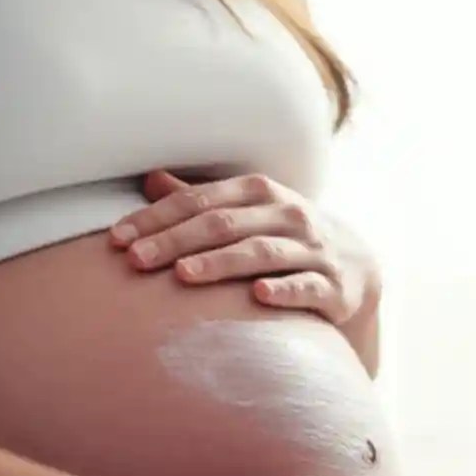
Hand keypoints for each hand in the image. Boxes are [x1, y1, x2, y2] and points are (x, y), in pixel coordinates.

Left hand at [110, 170, 381, 325]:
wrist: (358, 267)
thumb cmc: (286, 237)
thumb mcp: (248, 212)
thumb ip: (202, 200)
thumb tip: (148, 178)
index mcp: (260, 192)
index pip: (200, 201)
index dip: (157, 217)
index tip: (117, 238)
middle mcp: (289, 215)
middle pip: (225, 225)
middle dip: (176, 241)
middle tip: (135, 260)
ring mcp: (313, 250)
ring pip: (262, 253)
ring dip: (220, 263)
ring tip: (183, 275)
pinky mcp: (333, 287)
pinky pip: (306, 287)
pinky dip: (283, 290)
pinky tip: (258, 296)